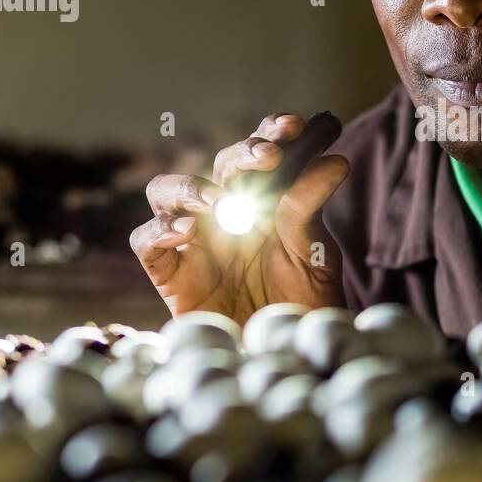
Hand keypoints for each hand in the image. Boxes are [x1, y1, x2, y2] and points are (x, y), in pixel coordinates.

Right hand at [130, 113, 349, 324]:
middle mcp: (224, 212)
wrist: (283, 355)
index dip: (270, 132)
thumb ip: (312, 208)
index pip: (258, 154)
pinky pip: (145, 241)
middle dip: (241, 154)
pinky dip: (158, 230)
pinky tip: (187, 231)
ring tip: (220, 201)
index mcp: (261, 200)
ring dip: (189, 186)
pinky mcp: (170, 274)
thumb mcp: (314, 254)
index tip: (292, 126)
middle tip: (268, 158)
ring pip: (164, 191)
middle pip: (216, 166)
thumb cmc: (300, 302)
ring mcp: (193, 241)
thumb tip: (335, 160)